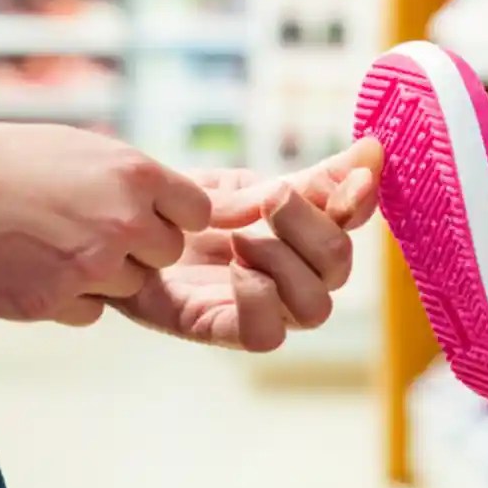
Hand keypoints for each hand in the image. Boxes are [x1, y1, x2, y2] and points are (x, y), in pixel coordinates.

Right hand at [0, 123, 210, 325]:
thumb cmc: (9, 163)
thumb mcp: (87, 152)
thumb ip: (137, 182)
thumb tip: (186, 208)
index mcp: (136, 176)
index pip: (197, 212)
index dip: (172, 217)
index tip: (146, 216)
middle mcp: (124, 221)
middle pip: (167, 255)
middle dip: (138, 249)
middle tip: (84, 231)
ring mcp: (91, 264)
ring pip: (130, 287)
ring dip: (100, 277)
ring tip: (49, 246)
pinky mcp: (54, 300)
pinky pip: (89, 313)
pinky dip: (66, 300)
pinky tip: (31, 269)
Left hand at [113, 139, 382, 350]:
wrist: (111, 227)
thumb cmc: (182, 210)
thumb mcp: (246, 186)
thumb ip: (310, 180)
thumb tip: (375, 152)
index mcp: (302, 234)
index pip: (351, 223)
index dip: (360, 203)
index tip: (356, 180)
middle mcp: (291, 275)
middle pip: (338, 268)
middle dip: (311, 229)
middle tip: (272, 200)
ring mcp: (259, 306)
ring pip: (315, 308)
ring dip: (285, 265)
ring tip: (242, 240)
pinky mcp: (218, 328)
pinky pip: (265, 335)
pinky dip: (259, 301)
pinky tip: (234, 270)